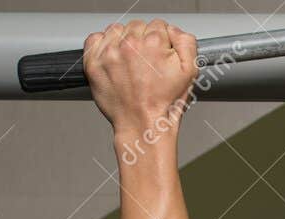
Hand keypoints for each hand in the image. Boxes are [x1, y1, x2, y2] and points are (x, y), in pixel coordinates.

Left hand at [84, 20, 198, 138]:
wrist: (143, 126)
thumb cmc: (164, 105)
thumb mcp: (190, 73)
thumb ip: (186, 43)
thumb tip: (174, 30)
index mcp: (153, 43)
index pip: (158, 25)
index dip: (163, 41)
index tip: (160, 55)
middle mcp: (129, 45)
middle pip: (137, 26)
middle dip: (144, 40)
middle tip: (147, 63)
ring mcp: (109, 52)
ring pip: (117, 30)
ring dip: (124, 41)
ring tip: (131, 62)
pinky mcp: (94, 62)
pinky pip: (95, 38)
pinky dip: (102, 44)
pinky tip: (114, 59)